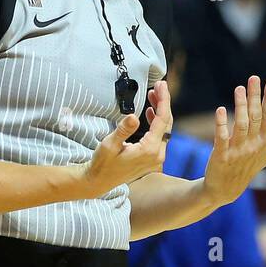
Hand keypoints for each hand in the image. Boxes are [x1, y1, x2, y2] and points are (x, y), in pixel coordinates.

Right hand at [81, 80, 171, 195]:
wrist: (99, 182)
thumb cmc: (102, 164)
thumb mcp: (109, 145)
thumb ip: (123, 130)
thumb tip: (133, 117)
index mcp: (150, 150)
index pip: (162, 119)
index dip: (163, 100)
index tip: (162, 84)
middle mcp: (157, 154)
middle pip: (166, 123)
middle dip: (163, 102)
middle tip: (159, 85)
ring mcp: (156, 158)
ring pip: (164, 129)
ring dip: (159, 111)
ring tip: (153, 94)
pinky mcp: (152, 158)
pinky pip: (159, 136)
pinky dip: (156, 122)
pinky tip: (149, 112)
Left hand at [201, 75, 265, 205]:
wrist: (226, 190)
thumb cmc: (247, 169)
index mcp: (263, 141)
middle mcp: (252, 144)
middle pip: (255, 117)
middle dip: (255, 97)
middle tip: (253, 78)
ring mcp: (237, 150)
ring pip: (241, 125)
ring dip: (241, 107)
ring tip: (239, 89)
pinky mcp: (221, 156)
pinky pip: (222, 138)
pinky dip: (221, 125)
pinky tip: (220, 110)